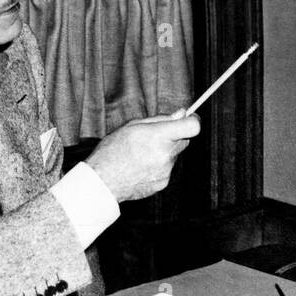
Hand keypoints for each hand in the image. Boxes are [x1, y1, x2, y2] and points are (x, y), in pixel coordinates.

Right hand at [84, 113, 199, 202]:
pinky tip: (140, 167)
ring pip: (174, 155)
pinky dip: (158, 165)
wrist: (102, 182)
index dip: (193, 120)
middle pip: (185, 140)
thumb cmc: (113, 150)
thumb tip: (182, 113)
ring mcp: (166, 171)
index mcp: (159, 137)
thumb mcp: (133, 126)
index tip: (188, 118)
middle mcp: (166, 155)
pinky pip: (167, 168)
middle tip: (155, 137)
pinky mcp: (163, 183)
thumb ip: (161, 119)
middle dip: (175, 136)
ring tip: (141, 154)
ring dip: (164, 152)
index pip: (192, 127)